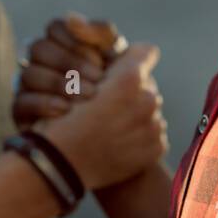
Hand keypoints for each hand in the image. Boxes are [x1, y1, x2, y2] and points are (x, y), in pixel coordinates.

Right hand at [13, 13, 127, 128]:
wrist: (112, 141)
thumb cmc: (119, 98)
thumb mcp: (119, 64)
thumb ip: (102, 36)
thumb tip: (72, 17)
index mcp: (64, 46)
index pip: (56, 28)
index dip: (76, 41)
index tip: (101, 60)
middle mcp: (42, 63)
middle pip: (40, 47)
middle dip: (71, 63)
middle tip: (98, 81)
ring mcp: (28, 88)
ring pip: (29, 73)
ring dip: (61, 84)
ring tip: (88, 97)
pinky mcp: (22, 113)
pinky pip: (21, 101)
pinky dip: (45, 104)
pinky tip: (65, 110)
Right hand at [33, 43, 167, 190]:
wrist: (61, 165)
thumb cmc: (62, 119)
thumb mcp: (76, 79)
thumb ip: (107, 64)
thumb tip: (124, 55)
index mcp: (129, 78)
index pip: (146, 52)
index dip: (131, 58)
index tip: (119, 70)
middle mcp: (148, 98)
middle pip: (147, 85)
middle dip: (132, 92)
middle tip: (108, 107)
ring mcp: (154, 125)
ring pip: (151, 110)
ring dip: (137, 115)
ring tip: (111, 128)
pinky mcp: (156, 147)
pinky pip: (155, 135)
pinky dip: (140, 138)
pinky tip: (119, 144)